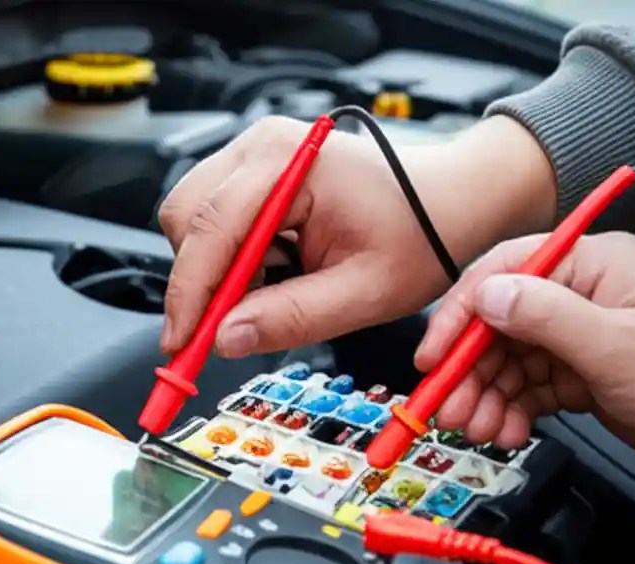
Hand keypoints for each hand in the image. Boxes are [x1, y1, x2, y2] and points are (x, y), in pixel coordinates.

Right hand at [157, 114, 554, 357]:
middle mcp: (263, 146)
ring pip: (190, 218)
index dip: (189, 295)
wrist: (452, 198)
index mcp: (289, 163)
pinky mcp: (254, 168)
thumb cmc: (422, 232)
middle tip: (228, 327)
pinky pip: (211, 215)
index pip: (210, 231)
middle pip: (186, 218)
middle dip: (198, 280)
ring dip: (213, 268)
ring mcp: (255, 151)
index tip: (182, 345)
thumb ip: (292, 317)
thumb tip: (227, 339)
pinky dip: (226, 254)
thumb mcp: (364, 293)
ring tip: (270, 290)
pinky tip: (271, 269)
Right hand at [415, 231, 634, 473]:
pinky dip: (511, 410)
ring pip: (507, 361)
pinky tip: (507, 431)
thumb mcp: (620, 346)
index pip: (503, 274)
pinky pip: (528, 387)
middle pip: (497, 324)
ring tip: (478, 429)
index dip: (460, 316)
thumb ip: (547, 317)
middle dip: (468, 370)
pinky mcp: (581, 372)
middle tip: (450, 409)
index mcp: (592, 265)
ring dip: (485, 396)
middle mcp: (579, 294)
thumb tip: (488, 296)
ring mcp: (579, 334)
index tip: (434, 357)